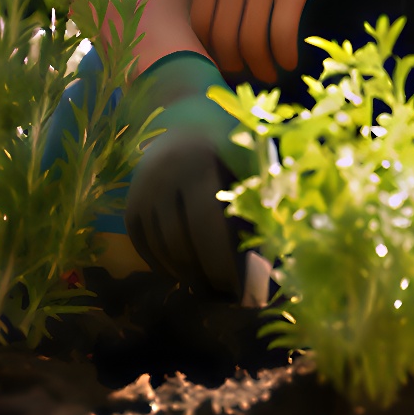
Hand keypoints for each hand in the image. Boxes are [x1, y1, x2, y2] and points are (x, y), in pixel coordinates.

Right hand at [123, 50, 256, 294]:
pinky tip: (191, 276)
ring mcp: (141, 192)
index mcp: (197, 163)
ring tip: (216, 291)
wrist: (182, 116)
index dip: (230, 265)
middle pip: (184, 245)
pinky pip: (147, 249)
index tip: (252, 292)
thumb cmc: (231, 143)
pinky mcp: (129, 207)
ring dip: (190, 277)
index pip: (208, 227)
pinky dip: (168, 268)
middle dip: (210, 277)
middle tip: (234, 298)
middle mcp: (162, 176)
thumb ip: (263, 195)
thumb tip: (284, 248)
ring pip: (164, 251)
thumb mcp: (250, 158)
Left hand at [193, 0, 361, 83]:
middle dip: (233, 66)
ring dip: (262, 66)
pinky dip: (285, 54)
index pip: (198, 23)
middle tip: (248, 78)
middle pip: (221, 38)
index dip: (209, 52)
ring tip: (272, 74)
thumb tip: (224, 17)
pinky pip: (282, 33)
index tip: (225, 64)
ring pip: (251, 41)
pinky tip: (292, 60)